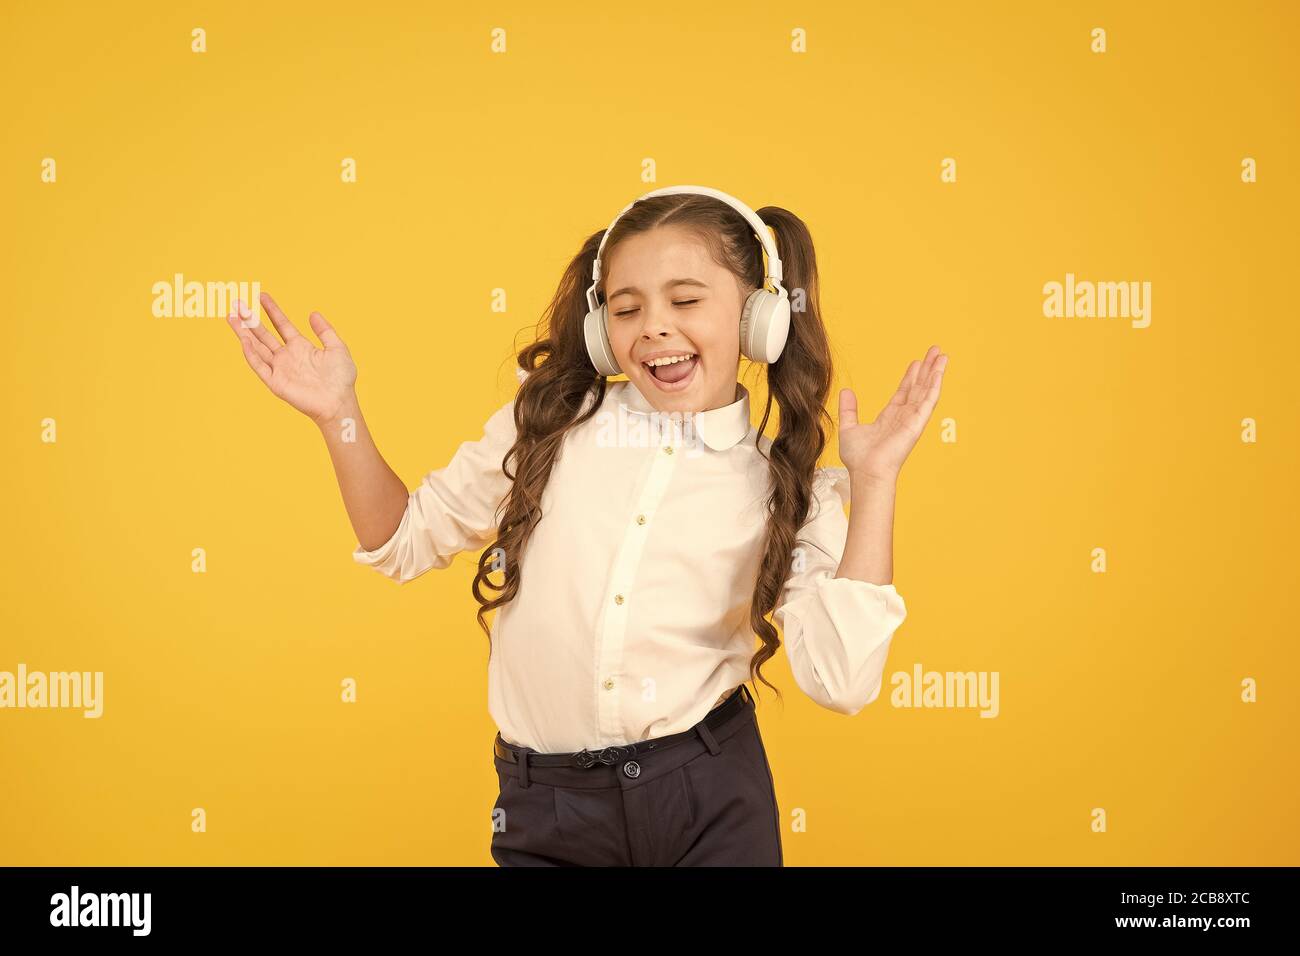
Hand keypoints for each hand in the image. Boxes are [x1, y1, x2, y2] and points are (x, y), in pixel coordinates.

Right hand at [226, 292, 357, 426]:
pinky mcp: (275, 383)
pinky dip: (251, 354)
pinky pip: (259, 366)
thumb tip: (313, 313)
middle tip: (237, 302)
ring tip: (231, 316)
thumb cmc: (341, 379)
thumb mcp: (337, 348)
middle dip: (250, 319)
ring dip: (243, 332)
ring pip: (256, 347)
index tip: (262, 295)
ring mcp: (279, 369)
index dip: (272, 310)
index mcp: (300, 347)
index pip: (281, 324)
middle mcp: (287, 356)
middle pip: (263, 334)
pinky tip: (244, 340)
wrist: (339, 402)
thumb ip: (324, 330)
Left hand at [838, 345, 946, 482]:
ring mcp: (912, 419)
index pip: (904, 392)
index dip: (911, 376)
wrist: (866, 472)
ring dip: (935, 372)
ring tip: (942, 355)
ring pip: (926, 390)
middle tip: (935, 351)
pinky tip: (939, 372)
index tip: (917, 362)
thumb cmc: (859, 458)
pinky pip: (928, 400)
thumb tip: (846, 391)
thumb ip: (849, 409)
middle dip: (927, 368)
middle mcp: (904, 417)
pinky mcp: (917, 423)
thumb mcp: (849, 427)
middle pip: (918, 387)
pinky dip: (934, 385)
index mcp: (890, 417)